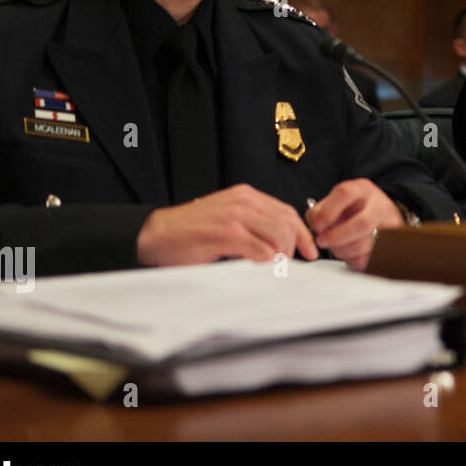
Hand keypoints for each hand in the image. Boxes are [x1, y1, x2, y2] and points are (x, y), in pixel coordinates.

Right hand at [138, 184, 318, 266]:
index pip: (286, 211)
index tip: (310, 250)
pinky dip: (268, 263)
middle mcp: (243, 201)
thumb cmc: (188, 233)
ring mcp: (235, 216)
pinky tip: (261, 270)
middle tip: (296, 264)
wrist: (155, 235)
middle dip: (297, 246)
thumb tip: (281, 245)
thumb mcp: (225, 219)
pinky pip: (261, 250)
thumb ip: (251, 225)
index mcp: (245, 196)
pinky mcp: (227, 234)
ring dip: (282, 257)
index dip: (302, 232)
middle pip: (287, 223)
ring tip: (274, 269)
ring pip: (279, 236)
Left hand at [305, 178, 403, 270]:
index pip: (345, 194)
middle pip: (362, 223)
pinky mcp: (391, 245)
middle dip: (337, 237)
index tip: (318, 226)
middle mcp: (379, 204)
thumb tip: (316, 227)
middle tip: (322, 241)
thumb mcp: (335, 201)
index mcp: (361, 189)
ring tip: (336, 247)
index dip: (328, 212)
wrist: (381, 214)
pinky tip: (349, 253)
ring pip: (364, 245)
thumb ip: (319, 212)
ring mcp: (389, 225)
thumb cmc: (352, 208)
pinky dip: (353, 260)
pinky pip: (368, 259)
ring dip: (343, 251)